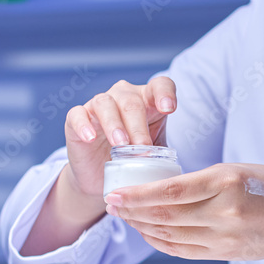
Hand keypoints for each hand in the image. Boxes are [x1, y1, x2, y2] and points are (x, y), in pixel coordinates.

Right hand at [20, 77, 175, 256]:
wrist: (103, 178)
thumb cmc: (134, 161)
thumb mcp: (155, 157)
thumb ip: (167, 156)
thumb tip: (187, 175)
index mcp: (148, 101)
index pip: (160, 85)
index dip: (165, 93)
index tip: (169, 109)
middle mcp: (123, 97)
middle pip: (132, 101)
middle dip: (139, 125)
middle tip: (143, 148)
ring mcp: (98, 105)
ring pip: (106, 104)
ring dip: (115, 124)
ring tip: (120, 145)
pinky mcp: (76, 119)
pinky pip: (78, 115)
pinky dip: (84, 124)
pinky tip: (90, 138)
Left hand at [103, 164, 263, 263]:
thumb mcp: (242, 170)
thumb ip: (207, 180)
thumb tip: (165, 187)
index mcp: (228, 182)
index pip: (172, 190)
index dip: (139, 194)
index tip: (116, 192)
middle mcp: (225, 212)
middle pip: (166, 215)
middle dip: (133, 211)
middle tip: (111, 203)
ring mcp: (225, 237)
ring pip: (171, 234)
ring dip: (143, 226)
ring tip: (124, 217)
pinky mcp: (225, 253)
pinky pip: (183, 250)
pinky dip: (161, 242)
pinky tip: (147, 233)